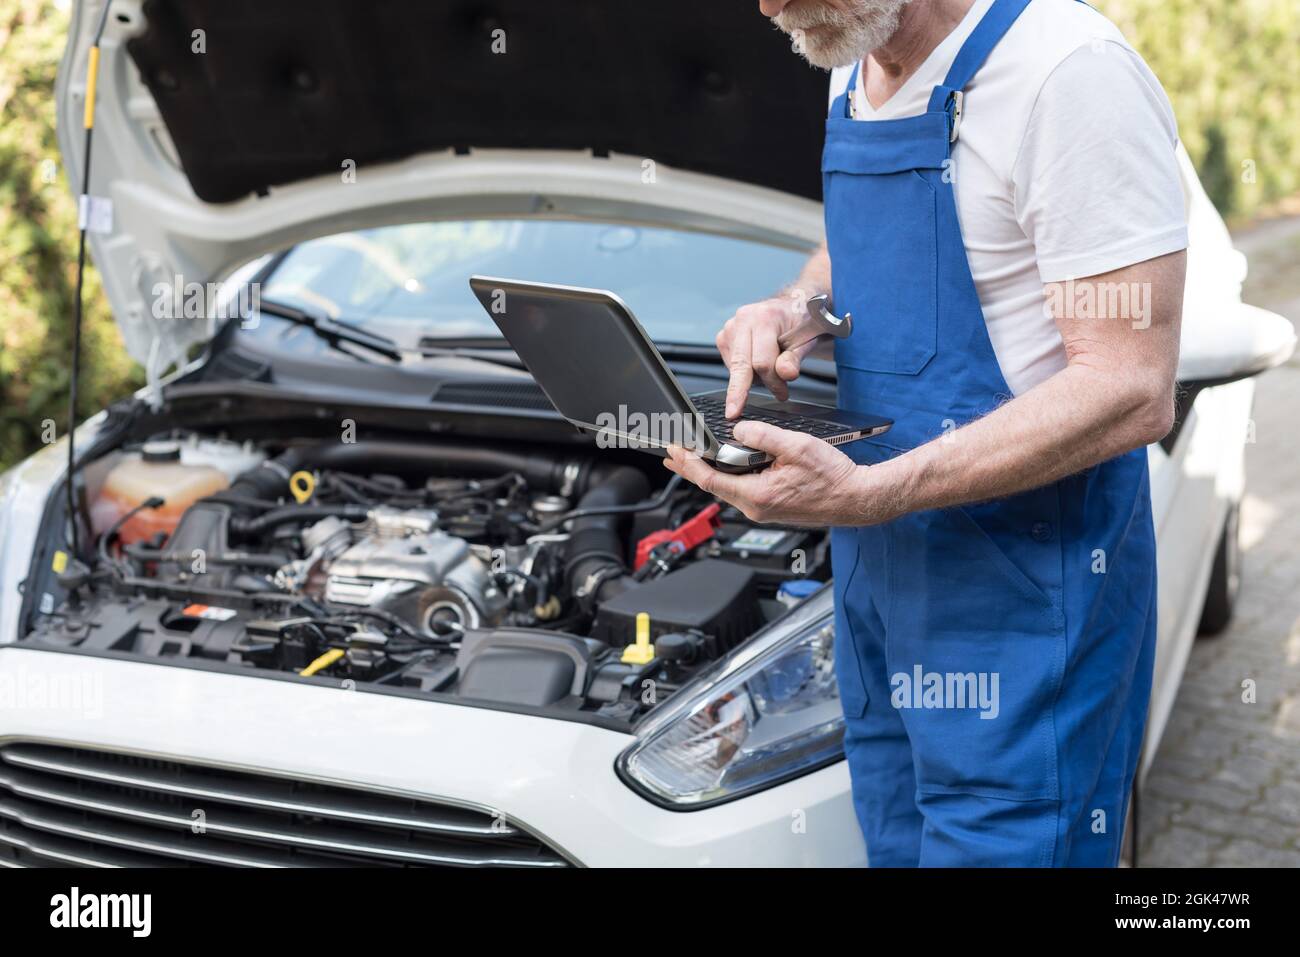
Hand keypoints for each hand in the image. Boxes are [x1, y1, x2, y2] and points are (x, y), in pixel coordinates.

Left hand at [664, 421, 891, 527]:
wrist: (857, 498)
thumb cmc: (834, 478)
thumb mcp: (797, 447)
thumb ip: (764, 436)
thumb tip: (740, 429)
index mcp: (757, 495)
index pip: (710, 479)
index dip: (688, 464)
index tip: (675, 450)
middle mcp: (756, 507)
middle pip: (713, 486)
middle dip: (690, 469)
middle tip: (672, 455)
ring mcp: (763, 509)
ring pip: (726, 489)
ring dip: (707, 472)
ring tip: (690, 459)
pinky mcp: (771, 505)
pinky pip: (741, 490)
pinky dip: (726, 477)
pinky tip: (723, 468)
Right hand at [716, 293, 822, 416]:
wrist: (790, 307)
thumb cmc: (800, 321)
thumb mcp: (806, 339)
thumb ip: (795, 358)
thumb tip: (785, 373)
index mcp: (764, 317)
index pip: (762, 361)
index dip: (773, 382)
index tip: (782, 394)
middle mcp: (742, 320)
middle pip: (740, 365)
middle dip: (739, 392)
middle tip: (734, 412)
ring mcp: (730, 328)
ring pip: (735, 368)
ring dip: (751, 379)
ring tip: (770, 371)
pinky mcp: (723, 337)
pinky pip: (731, 365)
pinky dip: (744, 372)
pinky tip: (757, 364)